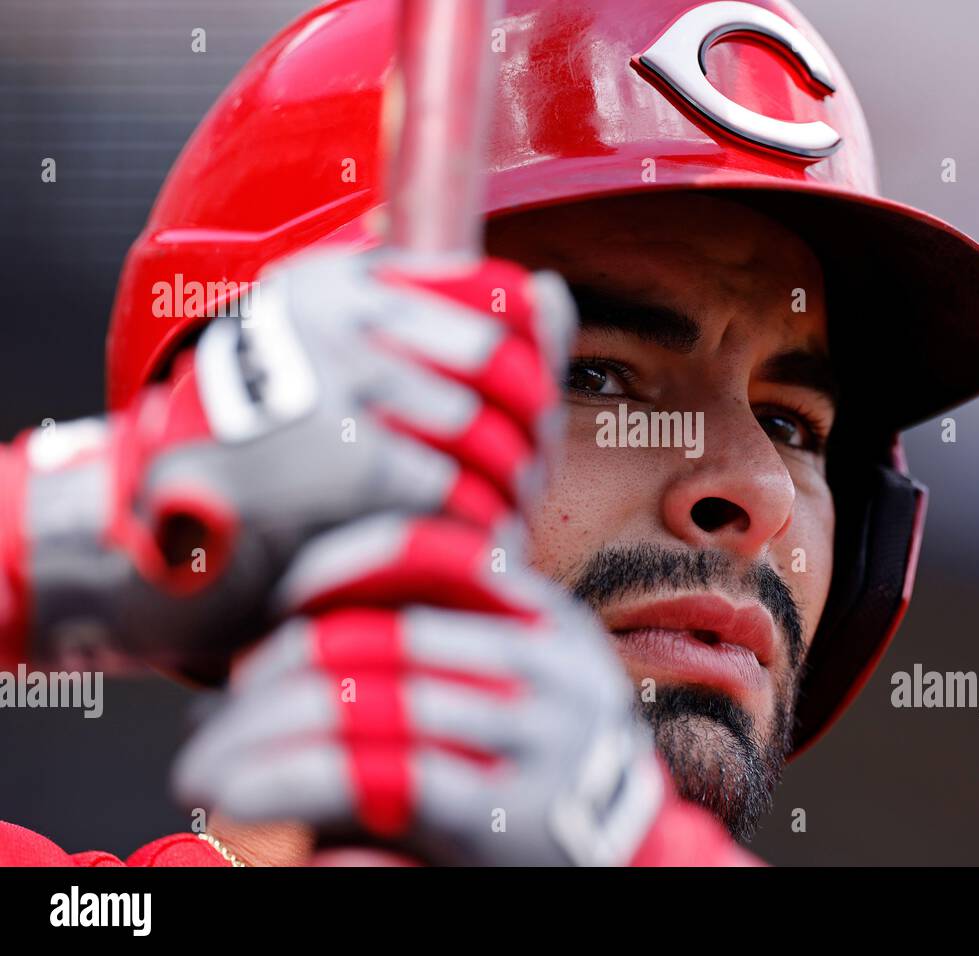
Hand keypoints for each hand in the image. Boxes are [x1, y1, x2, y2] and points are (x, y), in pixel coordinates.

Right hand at [10, 249, 573, 670]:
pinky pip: (467, 499)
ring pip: (496, 439)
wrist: (137, 535)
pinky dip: (477, 534)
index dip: (533, 369)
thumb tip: (552, 296)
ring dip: (511, 493)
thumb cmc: (247, 456)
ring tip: (490, 522)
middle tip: (520, 480)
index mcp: (345, 282)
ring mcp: (352, 385)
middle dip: (532, 438)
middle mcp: (349, 317)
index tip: (521, 417)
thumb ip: (440, 324)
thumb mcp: (325, 361)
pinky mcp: (360, 466)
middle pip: (509, 373)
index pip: (500, 300)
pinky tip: (458, 552)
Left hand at [172, 514, 673, 866]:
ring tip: (207, 765)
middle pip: (381, 637)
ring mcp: (535, 742)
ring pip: (366, 706)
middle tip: (217, 715)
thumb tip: (304, 627)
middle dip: (278, 672)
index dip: (342, 564)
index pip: (434, 555)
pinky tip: (245, 794)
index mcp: (549, 620)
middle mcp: (550, 667)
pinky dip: (294, 782)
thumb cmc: (549, 780)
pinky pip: (375, 780)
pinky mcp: (503, 821)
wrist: (635, 873)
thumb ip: (451, 652)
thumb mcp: (529, 692)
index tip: (281, 600)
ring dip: (263, 733)